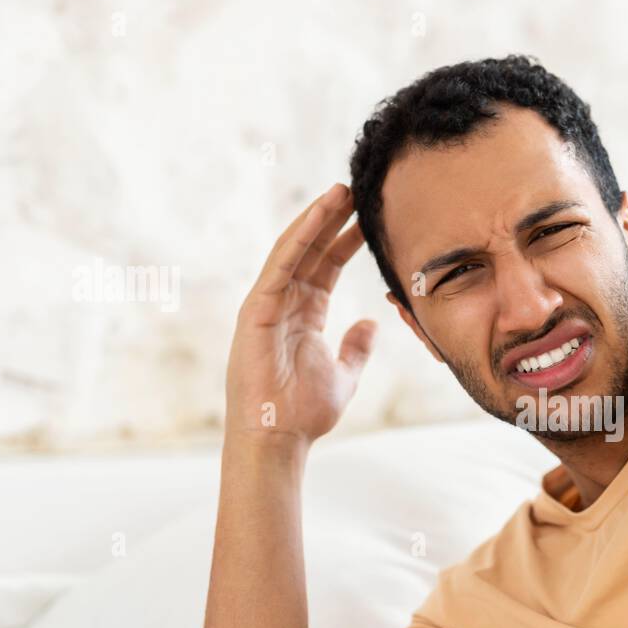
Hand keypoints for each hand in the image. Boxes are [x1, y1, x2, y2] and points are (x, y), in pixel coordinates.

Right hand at [225, 183, 375, 448]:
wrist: (278, 437)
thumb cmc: (304, 412)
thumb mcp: (343, 374)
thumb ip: (356, 347)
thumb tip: (371, 322)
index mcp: (304, 314)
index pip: (327, 266)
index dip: (347, 241)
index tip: (371, 218)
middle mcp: (284, 303)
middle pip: (311, 250)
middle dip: (335, 220)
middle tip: (360, 190)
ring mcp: (268, 304)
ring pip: (295, 249)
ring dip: (318, 219)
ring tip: (343, 190)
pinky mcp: (257, 309)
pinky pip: (281, 265)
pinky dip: (299, 238)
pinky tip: (319, 215)